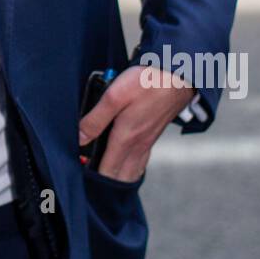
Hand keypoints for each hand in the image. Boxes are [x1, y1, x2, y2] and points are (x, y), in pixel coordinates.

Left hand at [78, 64, 195, 182]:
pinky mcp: (154, 134)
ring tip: (105, 177)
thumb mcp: (114, 96)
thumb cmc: (146, 83)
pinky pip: (142, 160)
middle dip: (106, 181)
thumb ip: (96, 119)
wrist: (179, 76)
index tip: (81, 174)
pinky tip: (127, 163)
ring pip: (133, 170)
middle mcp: (138, 145)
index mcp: (126, 138)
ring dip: (119, 176)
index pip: (108, 170)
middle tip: (90, 178)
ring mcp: (148, 141)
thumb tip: (80, 139)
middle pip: (121, 176)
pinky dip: (132, 167)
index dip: (94, 176)